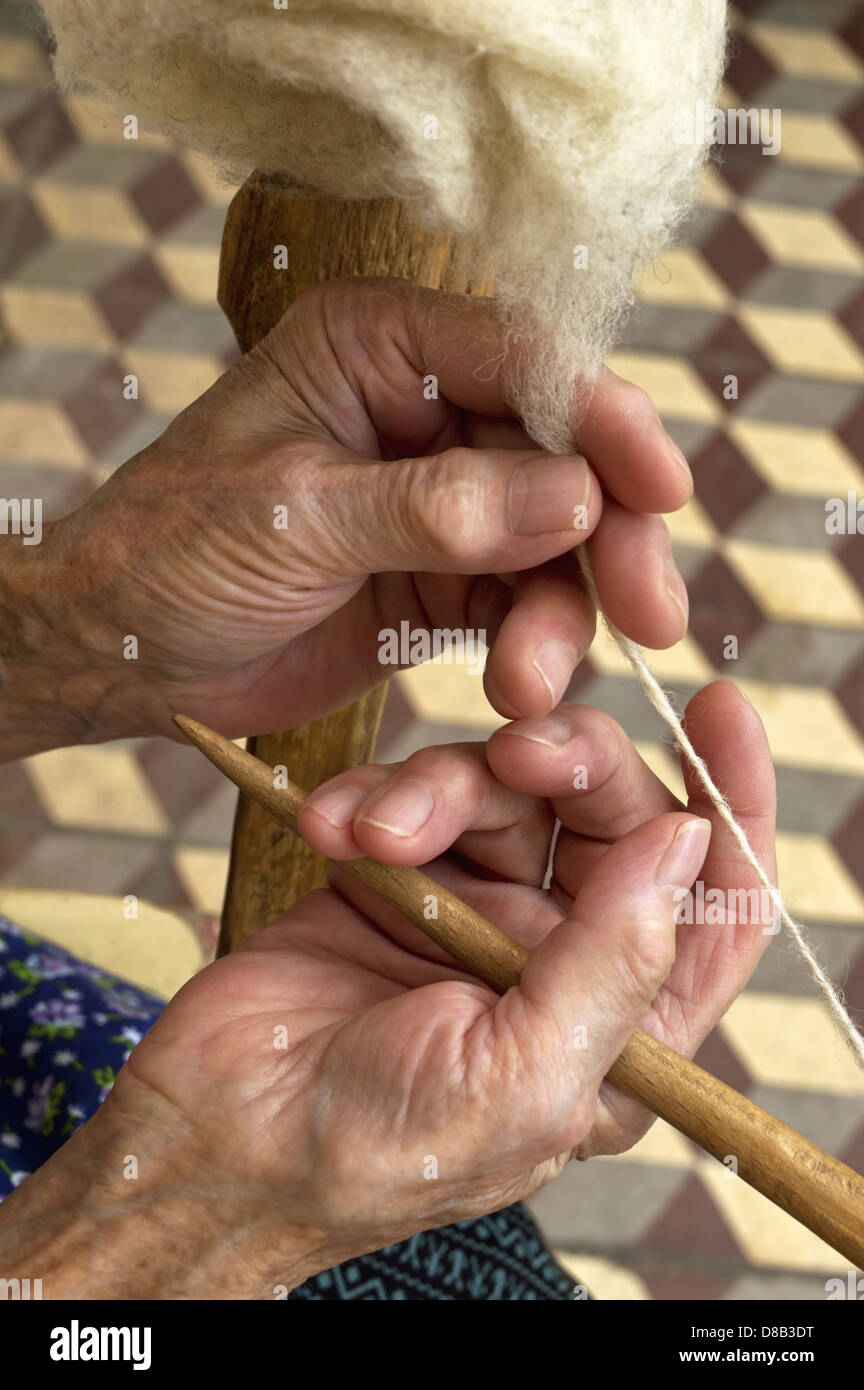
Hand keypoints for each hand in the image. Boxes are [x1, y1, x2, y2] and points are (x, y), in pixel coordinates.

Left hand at [1, 277, 691, 755]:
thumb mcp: (297, 517)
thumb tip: (576, 497)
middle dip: (608, 536)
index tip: (661, 490)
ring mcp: (444, 499)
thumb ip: (438, 508)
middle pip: (564, 455)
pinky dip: (535, 646)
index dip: (604, 420)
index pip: (524, 359)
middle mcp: (425, 410)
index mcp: (379, 346)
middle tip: (649, 615)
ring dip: (565, 613)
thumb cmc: (171, 553)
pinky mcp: (446, 579)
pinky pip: (523, 603)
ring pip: (556, 542)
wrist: (121, 652)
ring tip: (529, 686)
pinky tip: (519, 691)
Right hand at [295, 678, 775, 1157]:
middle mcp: (560, 960)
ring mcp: (476, 913)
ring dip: (442, 788)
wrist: (218, 1139)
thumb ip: (614, 961)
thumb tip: (690, 843)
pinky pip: (413, 797)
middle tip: (518, 753)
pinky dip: (373, 796)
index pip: (717, 904)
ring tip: (377, 830)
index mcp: (624, 1028)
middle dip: (570, 766)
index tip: (718, 713)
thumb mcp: (519, 1076)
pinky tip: (331, 825)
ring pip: (505, 793)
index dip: (733, 806)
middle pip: (608, 818)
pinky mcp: (398, 879)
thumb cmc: (372, 1151)